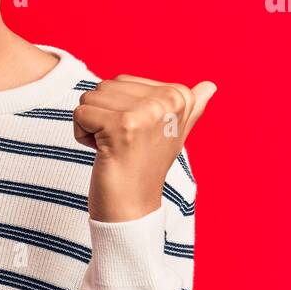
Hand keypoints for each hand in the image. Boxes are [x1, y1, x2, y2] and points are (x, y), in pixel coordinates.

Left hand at [73, 74, 216, 221]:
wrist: (132, 209)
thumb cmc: (146, 169)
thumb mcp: (173, 134)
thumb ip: (190, 107)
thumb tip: (210, 85)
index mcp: (180, 95)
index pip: (121, 81)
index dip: (119, 109)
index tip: (136, 136)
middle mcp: (167, 100)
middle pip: (104, 87)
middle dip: (103, 116)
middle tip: (124, 145)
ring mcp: (145, 113)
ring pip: (90, 97)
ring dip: (92, 126)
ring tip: (114, 148)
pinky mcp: (121, 126)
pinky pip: (80, 113)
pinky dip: (82, 135)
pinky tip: (103, 153)